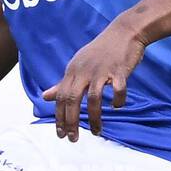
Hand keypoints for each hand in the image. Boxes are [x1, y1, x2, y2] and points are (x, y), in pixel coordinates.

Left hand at [42, 20, 144, 140]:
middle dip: (71, 122)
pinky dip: (118, 100)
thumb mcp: (78, 65)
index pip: (61, 97)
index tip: (60, 134)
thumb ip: (63, 83)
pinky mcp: (119, 70)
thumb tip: (45, 96)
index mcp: (73, 71)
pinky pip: (118, 89)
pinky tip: (117, 106)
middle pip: (72, 99)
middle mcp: (84, 71)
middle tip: (72, 138)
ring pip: (94, 99)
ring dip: (94, 118)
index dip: (59, 117)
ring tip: (97, 132)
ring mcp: (102, 70)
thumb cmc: (101, 51)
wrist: (125, 32)